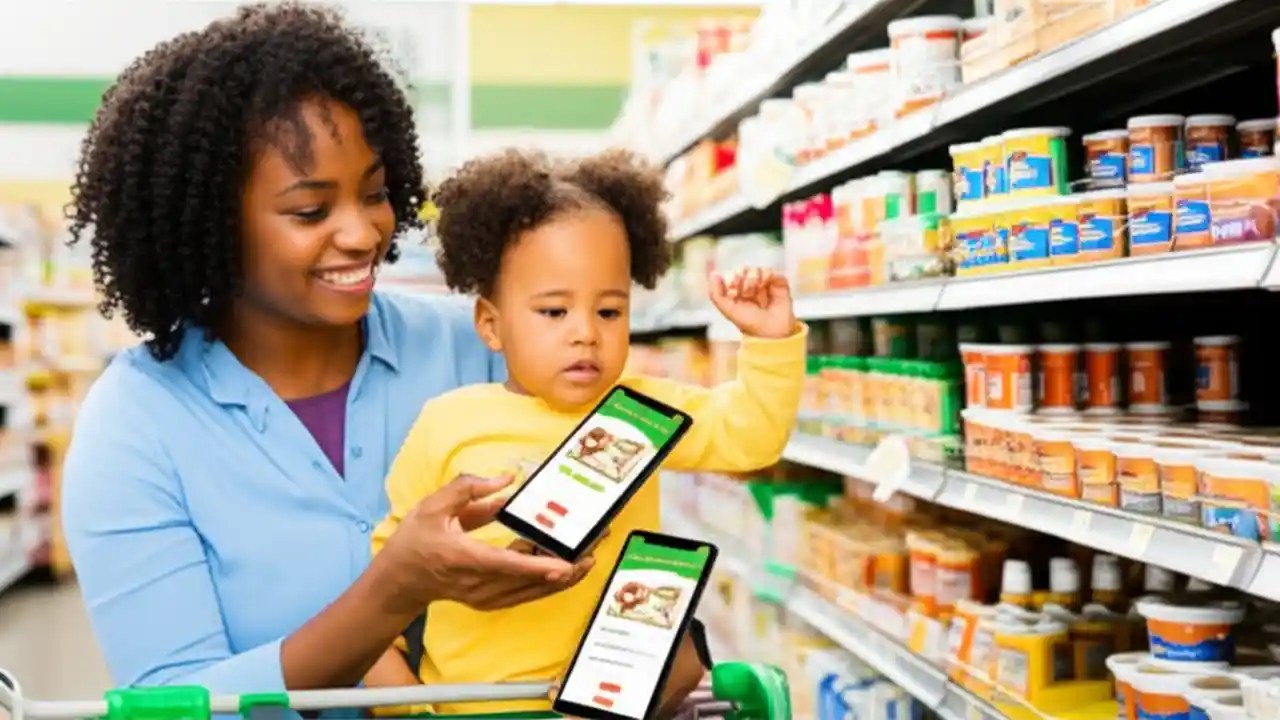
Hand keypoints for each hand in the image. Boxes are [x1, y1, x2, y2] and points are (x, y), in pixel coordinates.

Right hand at [374, 474, 595, 614]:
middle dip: (564, 567)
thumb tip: (505, 479)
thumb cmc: (415, 541)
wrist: (400, 581)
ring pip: (530, 592)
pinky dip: (546, 585)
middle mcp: (477, 584)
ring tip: (588, 560)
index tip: (564, 564)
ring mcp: (483, 597)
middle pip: (527, 580)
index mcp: (463, 558)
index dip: (536, 565)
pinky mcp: (489, 602)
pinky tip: (566, 572)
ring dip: (561, 579)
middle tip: (593, 549)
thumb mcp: (433, 506)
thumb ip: (468, 488)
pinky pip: (524, 595)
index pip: (505, 564)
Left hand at [709, 267, 796, 338]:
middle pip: (742, 269)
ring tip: (755, 291)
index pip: (731, 275)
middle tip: (746, 292)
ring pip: (755, 269)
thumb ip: (716, 294)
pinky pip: (769, 270)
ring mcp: (765, 285)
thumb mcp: (728, 311)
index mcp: (738, 293)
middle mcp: (751, 287)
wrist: (772, 331)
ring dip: (753, 278)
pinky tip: (764, 286)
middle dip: (742, 277)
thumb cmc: (750, 323)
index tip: (733, 288)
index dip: (731, 278)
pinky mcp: (778, 283)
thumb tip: (714, 274)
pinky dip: (766, 276)